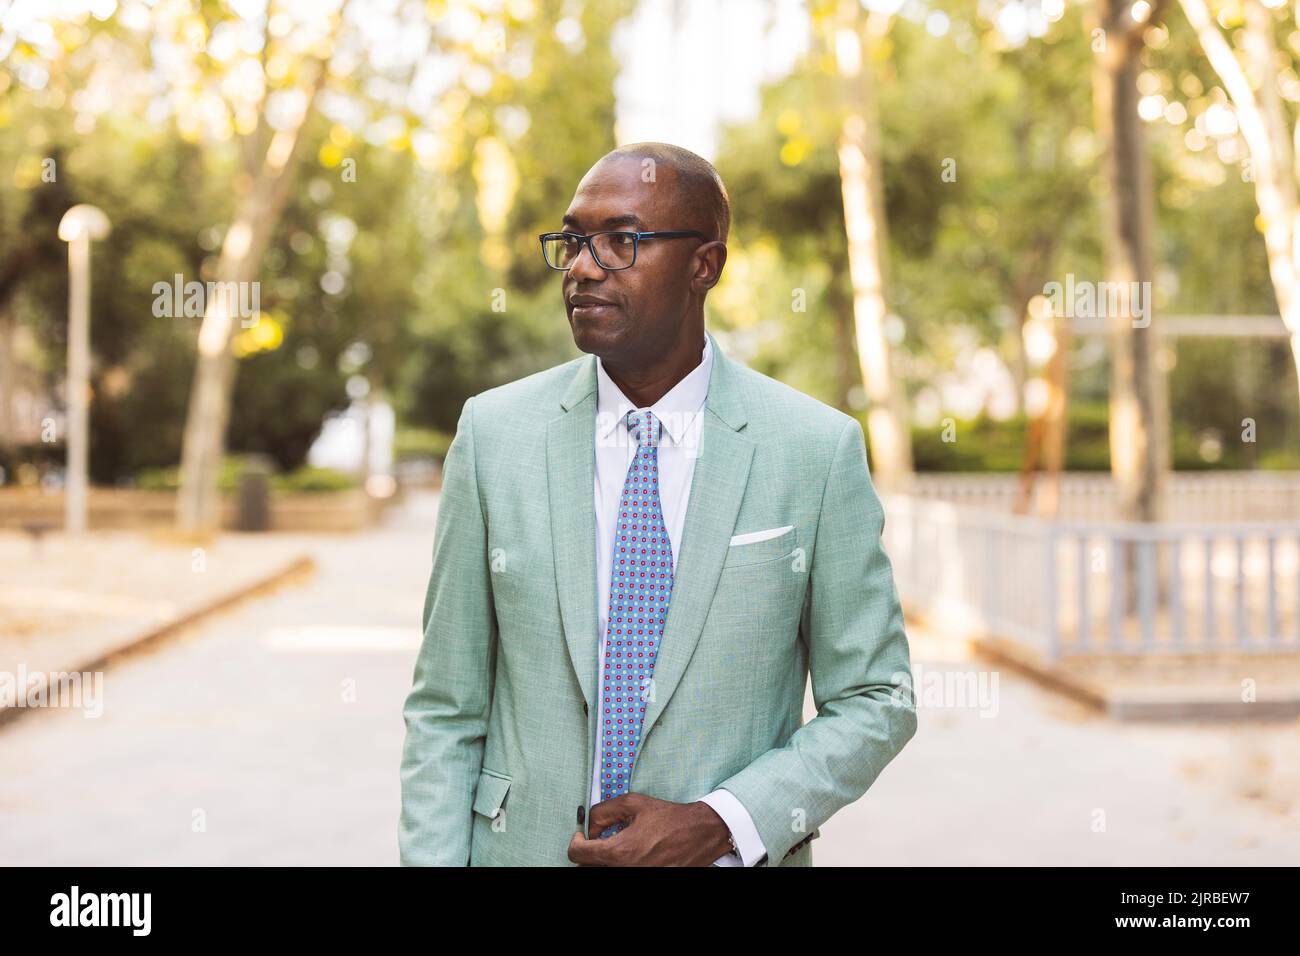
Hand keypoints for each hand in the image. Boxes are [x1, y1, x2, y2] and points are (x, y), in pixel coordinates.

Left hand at [566, 793, 732, 866]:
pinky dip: (619, 864)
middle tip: (599, 840)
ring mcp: (636, 877)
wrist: (698, 834)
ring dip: (603, 860)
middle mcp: (625, 871)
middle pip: (587, 868)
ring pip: (603, 871)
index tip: (581, 834)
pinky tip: (630, 854)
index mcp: (619, 852)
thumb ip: (602, 812)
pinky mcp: (646, 879)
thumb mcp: (632, 803)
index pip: (577, 854)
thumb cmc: (667, 818)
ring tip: (617, 846)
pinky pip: (621, 873)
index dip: (576, 841)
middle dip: (588, 852)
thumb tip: (591, 828)